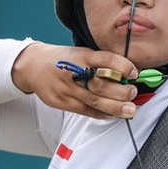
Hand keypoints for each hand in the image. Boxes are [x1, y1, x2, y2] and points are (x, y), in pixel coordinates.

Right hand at [11, 43, 138, 118]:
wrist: (33, 66)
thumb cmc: (64, 60)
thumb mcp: (82, 53)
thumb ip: (102, 62)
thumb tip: (130, 73)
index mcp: (82, 56)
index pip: (105, 59)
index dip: (122, 66)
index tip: (134, 73)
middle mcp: (74, 72)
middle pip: (101, 84)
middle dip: (121, 91)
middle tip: (132, 93)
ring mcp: (67, 89)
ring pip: (94, 101)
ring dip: (115, 107)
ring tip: (130, 109)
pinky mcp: (62, 102)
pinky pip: (85, 111)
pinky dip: (101, 113)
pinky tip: (113, 114)